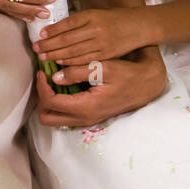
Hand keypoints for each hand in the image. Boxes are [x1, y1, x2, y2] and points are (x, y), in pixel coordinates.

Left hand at [34, 7, 146, 65]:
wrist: (141, 26)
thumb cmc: (116, 19)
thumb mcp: (97, 14)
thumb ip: (80, 21)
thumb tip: (57, 28)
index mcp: (92, 15)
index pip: (68, 24)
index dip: (52, 30)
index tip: (40, 35)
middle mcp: (96, 28)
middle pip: (68, 39)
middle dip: (49, 45)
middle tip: (36, 48)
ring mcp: (102, 43)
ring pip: (75, 51)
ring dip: (56, 55)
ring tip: (43, 56)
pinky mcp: (107, 55)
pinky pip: (86, 60)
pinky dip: (71, 62)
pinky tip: (60, 63)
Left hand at [35, 52, 166, 127]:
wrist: (147, 84)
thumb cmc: (128, 74)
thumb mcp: (104, 68)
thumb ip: (79, 72)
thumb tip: (56, 76)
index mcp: (86, 107)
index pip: (51, 102)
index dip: (42, 86)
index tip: (43, 71)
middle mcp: (84, 118)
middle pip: (47, 117)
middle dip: (41, 97)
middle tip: (45, 78)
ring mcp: (87, 119)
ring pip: (54, 118)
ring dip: (49, 100)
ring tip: (53, 81)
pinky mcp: (90, 116)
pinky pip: (65, 114)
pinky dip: (59, 102)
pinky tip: (64, 84)